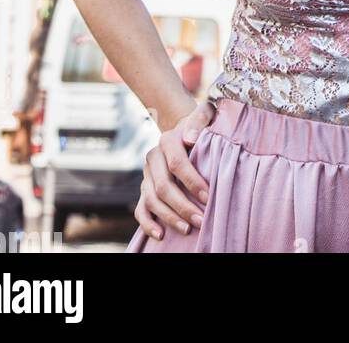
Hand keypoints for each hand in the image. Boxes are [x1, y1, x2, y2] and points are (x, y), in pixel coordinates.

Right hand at [133, 99, 214, 241]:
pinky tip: (161, 235)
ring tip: (188, 229)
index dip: (192, 181)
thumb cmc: (202, 126)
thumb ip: (200, 120)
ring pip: (152, 200)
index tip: (208, 197)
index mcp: (167, 140)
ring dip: (169, 218)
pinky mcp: (144, 188)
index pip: (177, 163)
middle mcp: (153, 157)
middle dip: (182, 206)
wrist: (187, 129)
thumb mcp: (206, 114)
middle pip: (163, 186)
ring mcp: (146, 175)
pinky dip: (148, 224)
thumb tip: (190, 138)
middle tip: (201, 220)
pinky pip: (140, 210)